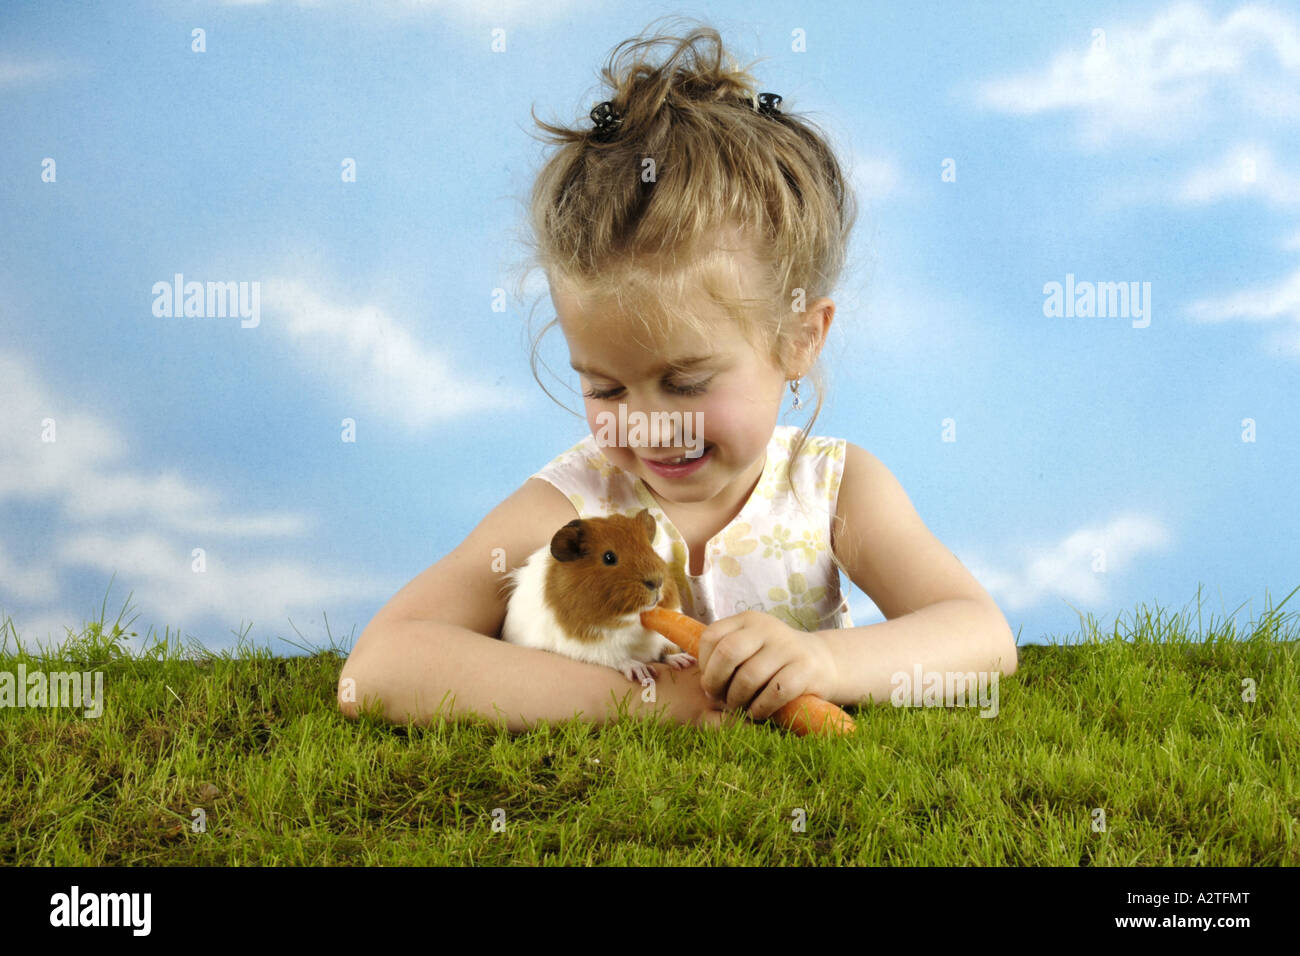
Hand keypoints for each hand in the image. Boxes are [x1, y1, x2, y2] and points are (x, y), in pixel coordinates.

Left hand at [696, 611, 837, 720]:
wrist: (823, 662)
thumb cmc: (775, 660)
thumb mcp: (751, 646)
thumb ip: (726, 655)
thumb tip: (703, 684)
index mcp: (748, 619)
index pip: (712, 636)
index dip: (704, 663)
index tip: (709, 681)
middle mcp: (767, 628)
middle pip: (728, 653)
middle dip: (716, 681)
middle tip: (718, 698)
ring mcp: (788, 646)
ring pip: (749, 676)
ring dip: (738, 699)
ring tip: (738, 707)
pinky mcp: (805, 668)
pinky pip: (774, 692)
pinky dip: (760, 708)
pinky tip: (758, 713)